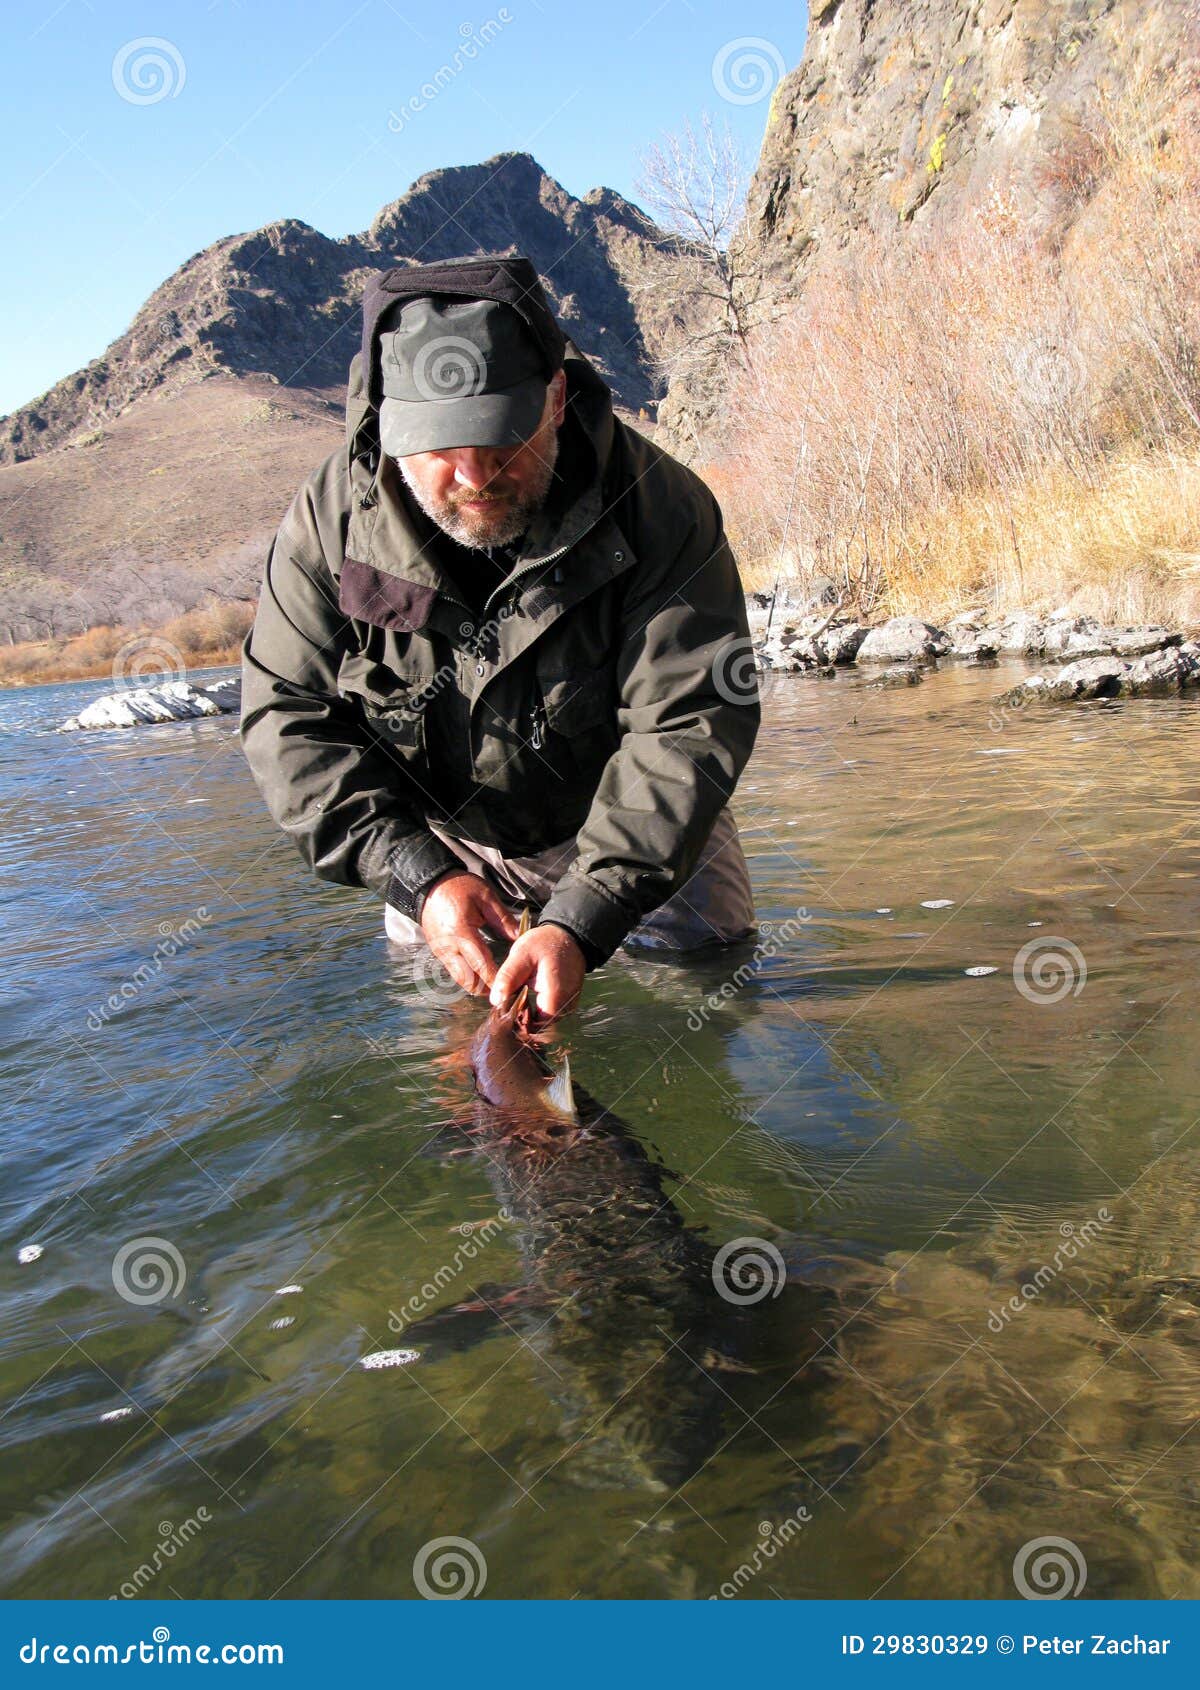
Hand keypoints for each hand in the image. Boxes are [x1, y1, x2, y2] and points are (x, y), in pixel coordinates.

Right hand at [420, 872, 518, 996]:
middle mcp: (449, 947)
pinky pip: (453, 971)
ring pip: (459, 979)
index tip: (510, 987)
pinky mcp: (438, 953)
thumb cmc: (459, 887)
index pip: (481, 965)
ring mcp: (441, 952)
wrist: (430, 884)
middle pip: (468, 980)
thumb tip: (520, 939)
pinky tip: (481, 975)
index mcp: (462, 933)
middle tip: (504, 990)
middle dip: (486, 989)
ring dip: (476, 985)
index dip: (495, 979)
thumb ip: (503, 920)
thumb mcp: (485, 897)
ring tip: (495, 986)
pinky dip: (468, 977)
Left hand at [489, 923, 584, 1020]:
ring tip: (521, 995)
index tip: (507, 1007)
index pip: (534, 1025)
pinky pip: (550, 1015)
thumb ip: (508, 977)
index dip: (518, 1020)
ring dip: (530, 1014)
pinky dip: (538, 1009)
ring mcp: (569, 1005)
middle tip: (511, 999)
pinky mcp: (568, 1003)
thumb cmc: (546, 943)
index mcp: (555, 995)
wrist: (570, 936)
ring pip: (545, 1023)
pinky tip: (530, 995)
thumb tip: (496, 1001)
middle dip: (523, 1018)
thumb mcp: (522, 954)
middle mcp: (566, 1005)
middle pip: (540, 1027)